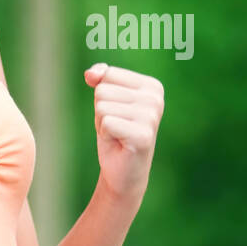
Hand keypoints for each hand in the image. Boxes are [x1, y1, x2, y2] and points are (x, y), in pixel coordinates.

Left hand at [83, 62, 163, 201]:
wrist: (123, 172)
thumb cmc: (115, 132)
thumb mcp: (106, 99)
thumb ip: (100, 77)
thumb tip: (90, 74)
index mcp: (152, 86)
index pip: (109, 74)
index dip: (104, 96)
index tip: (117, 113)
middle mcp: (155, 99)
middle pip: (103, 90)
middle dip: (101, 111)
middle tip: (116, 128)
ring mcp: (151, 117)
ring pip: (102, 106)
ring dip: (102, 124)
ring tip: (117, 135)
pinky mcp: (143, 135)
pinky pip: (106, 122)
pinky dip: (105, 135)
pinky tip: (118, 143)